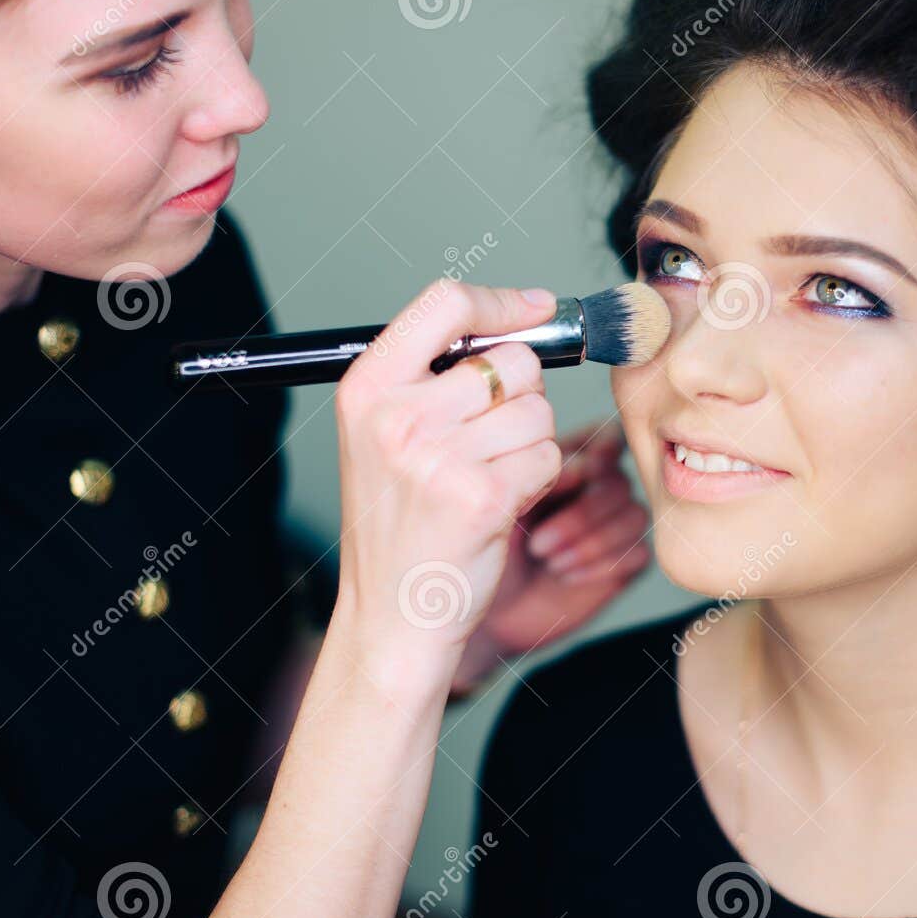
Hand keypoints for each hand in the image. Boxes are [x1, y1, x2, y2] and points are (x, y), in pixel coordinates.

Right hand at [329, 279, 562, 699]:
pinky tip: (499, 504)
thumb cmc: (400, 523)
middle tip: (487, 441)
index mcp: (368, 387)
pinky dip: (538, 480)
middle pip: (511, 360)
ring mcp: (439, 456)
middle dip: (520, 395)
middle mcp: (397, 416)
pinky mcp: (483, 496)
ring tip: (486, 477)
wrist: (393, 614)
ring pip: (538, 410)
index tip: (536, 309)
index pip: (445, 303)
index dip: (502, 302)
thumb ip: (437, 372)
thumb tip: (526, 315)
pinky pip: (548, 456)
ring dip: (530, 444)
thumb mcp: (388, 432)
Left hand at [449, 421, 650, 694]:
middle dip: (580, 513)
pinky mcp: (624, 560)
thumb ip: (535, 473)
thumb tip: (580, 464)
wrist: (484, 602)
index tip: (579, 472)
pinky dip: (600, 564)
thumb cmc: (481, 541)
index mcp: (571, 458)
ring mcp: (615, 523)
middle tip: (537, 542)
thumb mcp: (501, 500)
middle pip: (618, 480)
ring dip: (588, 540)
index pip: (605, 440)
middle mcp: (598, 487)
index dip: (598, 454)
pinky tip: (564, 574)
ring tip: (545, 559)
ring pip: (632, 515)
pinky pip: (637, 553)